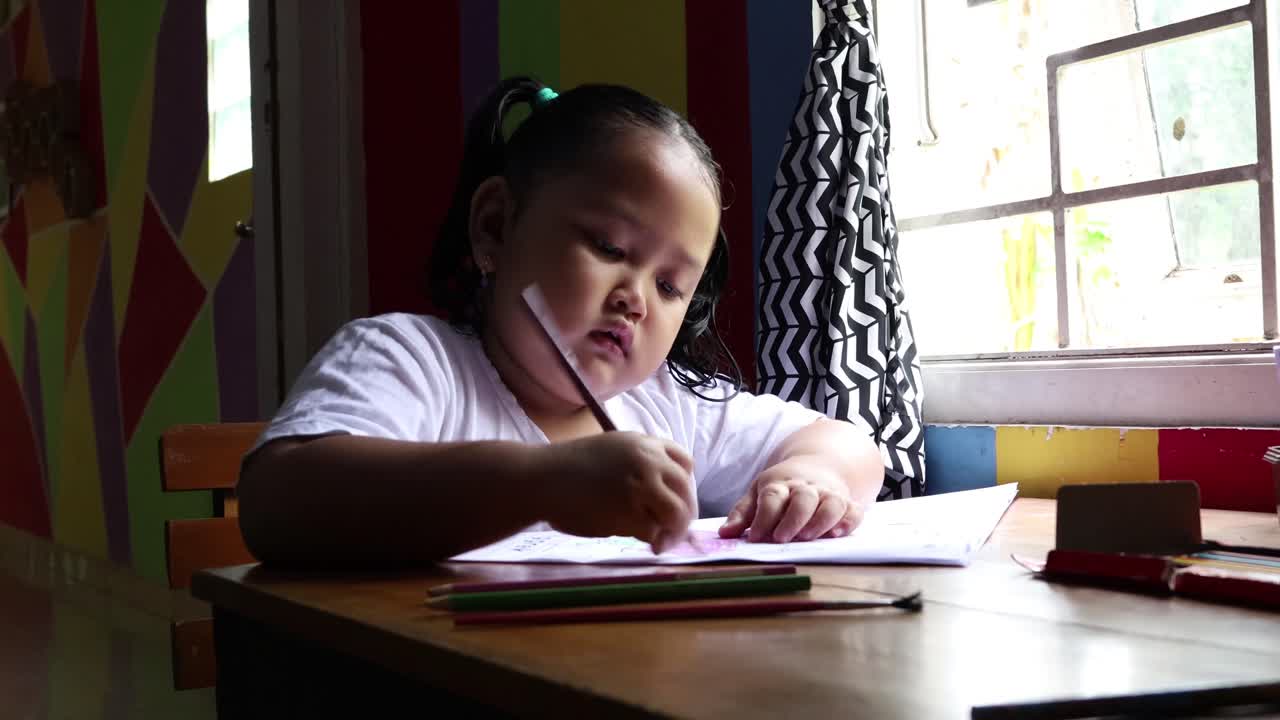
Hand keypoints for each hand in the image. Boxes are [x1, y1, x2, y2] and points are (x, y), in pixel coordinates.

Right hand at [535, 432, 696, 553]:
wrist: (540, 479)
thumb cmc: (567, 467)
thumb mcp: (611, 449)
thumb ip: (638, 462)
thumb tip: (661, 490)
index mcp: (643, 443)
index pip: (684, 463)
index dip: (684, 485)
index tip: (676, 500)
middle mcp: (647, 461)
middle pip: (685, 490)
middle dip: (684, 512)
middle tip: (675, 529)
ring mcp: (640, 486)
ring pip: (677, 513)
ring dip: (675, 531)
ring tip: (664, 541)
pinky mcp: (629, 513)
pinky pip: (655, 531)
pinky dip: (655, 541)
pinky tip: (649, 545)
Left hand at [717, 456, 863, 542]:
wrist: (816, 466)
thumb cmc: (782, 487)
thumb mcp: (758, 493)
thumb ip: (742, 514)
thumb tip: (724, 534)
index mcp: (780, 483)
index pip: (772, 497)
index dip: (763, 518)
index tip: (755, 537)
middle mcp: (806, 487)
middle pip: (803, 499)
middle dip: (793, 519)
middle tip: (781, 538)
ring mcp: (828, 494)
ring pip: (830, 504)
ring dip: (820, 521)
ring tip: (807, 538)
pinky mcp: (846, 502)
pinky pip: (853, 511)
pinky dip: (848, 522)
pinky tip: (837, 534)